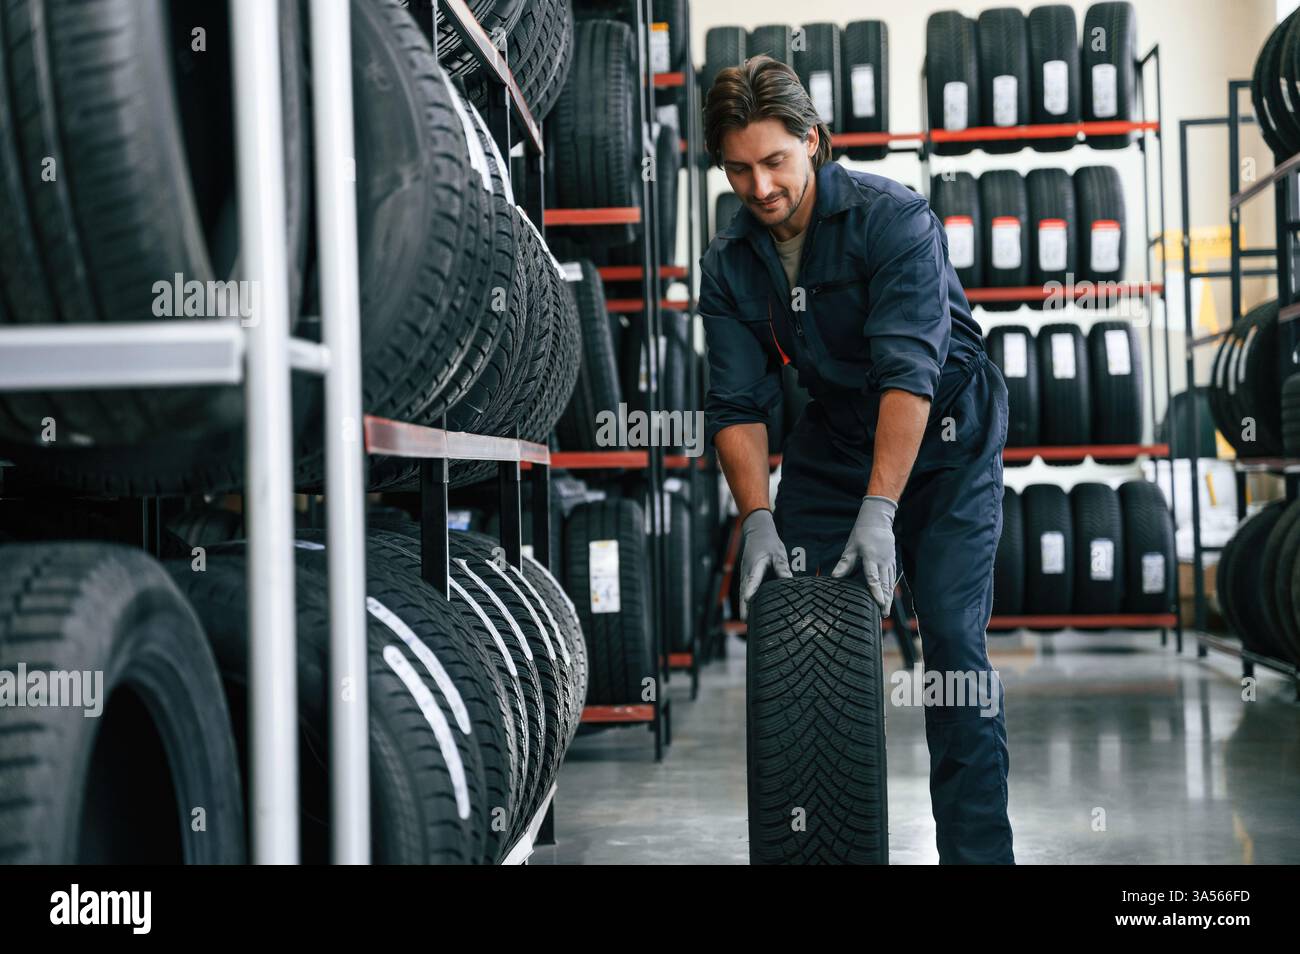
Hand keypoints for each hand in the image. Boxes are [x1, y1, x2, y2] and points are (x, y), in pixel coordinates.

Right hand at [738, 509, 792, 620]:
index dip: (750, 591)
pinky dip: (748, 601)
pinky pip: (746, 591)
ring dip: (745, 606)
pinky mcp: (747, 577)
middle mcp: (747, 572)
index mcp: (754, 565)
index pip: (752, 580)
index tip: (748, 600)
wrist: (757, 532)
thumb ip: (782, 567)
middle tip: (747, 623)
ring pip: (744, 594)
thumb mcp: (778, 553)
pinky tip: (752, 612)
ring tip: (749, 623)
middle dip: (745, 607)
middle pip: (744, 592)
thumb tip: (790, 581)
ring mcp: (745, 576)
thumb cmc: (768, 542)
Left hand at [831, 495, 897, 613]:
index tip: (878, 603)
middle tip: (883, 614)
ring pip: (890, 582)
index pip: (873, 577)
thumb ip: (845, 563)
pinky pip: (893, 577)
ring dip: (889, 597)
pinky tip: (889, 597)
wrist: (878, 520)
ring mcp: (889, 561)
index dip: (876, 591)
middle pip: (885, 584)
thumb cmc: (862, 533)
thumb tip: (834, 576)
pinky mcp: (893, 561)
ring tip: (886, 610)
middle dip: (884, 600)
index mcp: (871, 557)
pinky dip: (891, 588)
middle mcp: (882, 561)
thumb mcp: (851, 546)